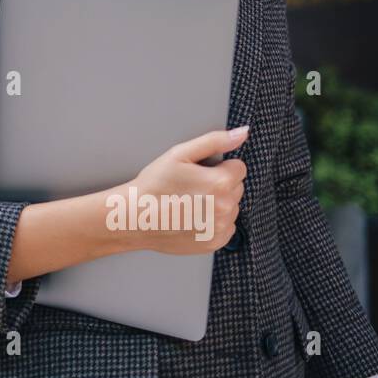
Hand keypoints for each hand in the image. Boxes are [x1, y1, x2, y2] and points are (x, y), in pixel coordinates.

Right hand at [120, 126, 248, 254]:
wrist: (135, 217)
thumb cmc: (154, 185)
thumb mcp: (179, 154)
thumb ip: (214, 141)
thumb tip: (242, 133)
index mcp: (220, 182)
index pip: (239, 168)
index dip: (219, 166)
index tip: (199, 172)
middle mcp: (225, 207)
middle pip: (236, 188)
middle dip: (220, 184)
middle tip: (192, 187)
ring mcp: (221, 228)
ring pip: (231, 207)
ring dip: (218, 204)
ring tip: (190, 203)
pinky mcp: (215, 243)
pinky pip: (226, 227)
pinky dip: (214, 222)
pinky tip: (193, 218)